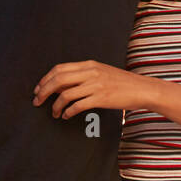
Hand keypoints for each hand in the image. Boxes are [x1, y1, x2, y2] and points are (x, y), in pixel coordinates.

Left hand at [33, 61, 156, 118]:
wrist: (143, 89)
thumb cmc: (123, 83)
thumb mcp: (102, 73)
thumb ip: (83, 76)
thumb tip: (62, 86)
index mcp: (89, 65)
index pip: (59, 69)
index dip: (45, 80)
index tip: (38, 89)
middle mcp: (91, 72)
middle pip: (58, 80)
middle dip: (43, 92)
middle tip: (37, 101)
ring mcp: (96, 85)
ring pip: (65, 95)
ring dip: (55, 106)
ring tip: (54, 113)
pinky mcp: (101, 98)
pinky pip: (77, 106)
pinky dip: (67, 112)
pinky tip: (66, 116)